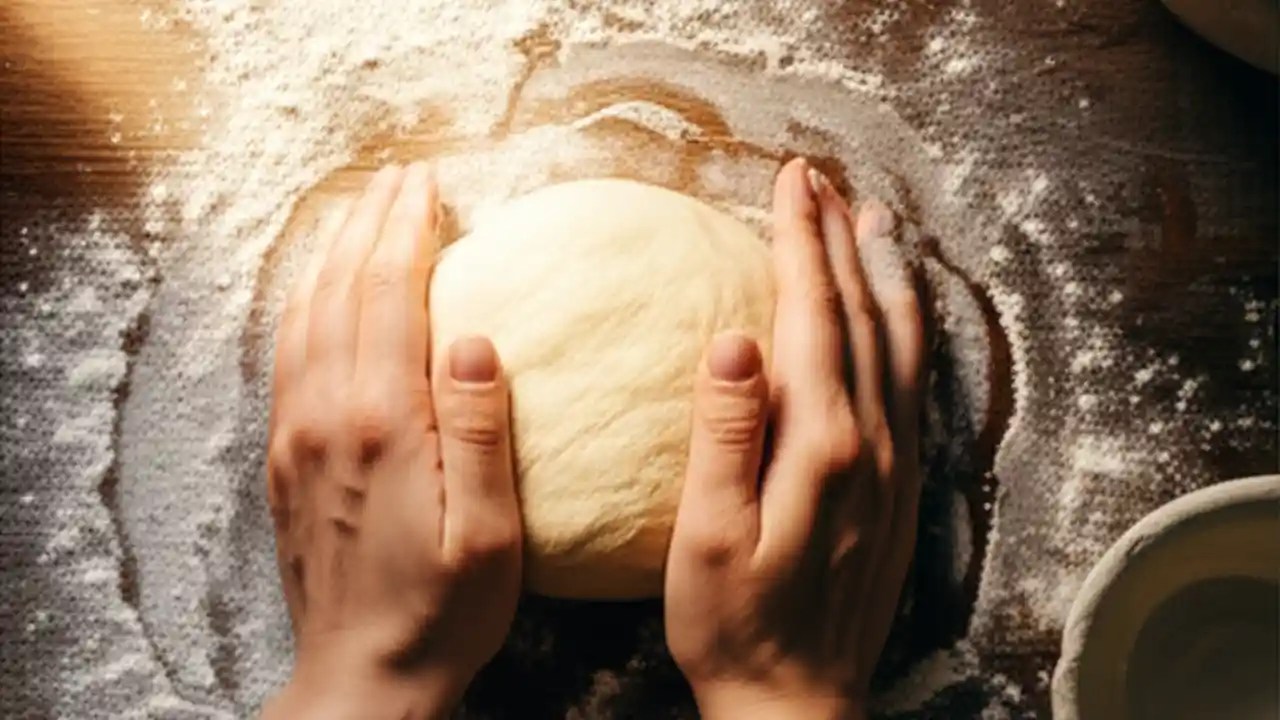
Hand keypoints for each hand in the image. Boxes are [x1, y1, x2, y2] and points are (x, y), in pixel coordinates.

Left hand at [261, 164, 521, 719]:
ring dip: (332, 253)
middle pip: (342, 292)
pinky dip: (302, 303)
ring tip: (358, 209)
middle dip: (370, 224)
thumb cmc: (443, 610)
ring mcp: (297, 436)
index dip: (407, 231)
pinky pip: (286, 355)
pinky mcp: (284, 458)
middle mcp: (328, 418)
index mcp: (385, 426)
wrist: (364, 676)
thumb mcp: (491, 533)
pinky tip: (317, 289)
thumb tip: (472, 338)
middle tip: (398, 176)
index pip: (389, 298)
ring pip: (304, 316)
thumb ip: (481, 431)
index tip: (426, 183)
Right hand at [665, 158, 924, 719]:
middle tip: (817, 180)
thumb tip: (732, 341)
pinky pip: (911, 384)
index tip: (787, 182)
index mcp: (818, 444)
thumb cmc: (733, 622)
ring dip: (882, 273)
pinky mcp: (899, 487)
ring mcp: (894, 465)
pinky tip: (896, 314)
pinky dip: (905, 329)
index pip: (809, 315)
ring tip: (871, 221)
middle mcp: (870, 443)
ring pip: (899, 343)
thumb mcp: (705, 535)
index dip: (798, 242)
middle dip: (836, 238)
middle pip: (859, 315)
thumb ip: (723, 435)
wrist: (797, 700)